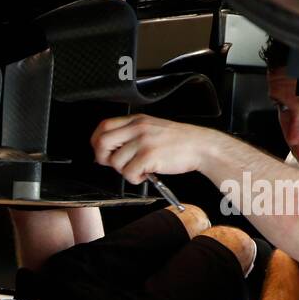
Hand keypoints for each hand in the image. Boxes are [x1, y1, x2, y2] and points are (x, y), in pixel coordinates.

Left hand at [90, 115, 222, 183]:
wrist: (201, 146)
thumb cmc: (178, 142)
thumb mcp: (152, 128)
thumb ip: (131, 134)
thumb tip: (108, 150)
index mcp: (137, 120)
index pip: (103, 126)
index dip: (97, 142)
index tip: (104, 152)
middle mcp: (138, 128)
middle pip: (102, 143)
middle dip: (104, 159)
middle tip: (119, 164)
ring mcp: (143, 141)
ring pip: (115, 162)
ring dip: (125, 171)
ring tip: (140, 169)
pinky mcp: (149, 156)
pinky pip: (129, 173)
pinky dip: (135, 179)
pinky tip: (146, 174)